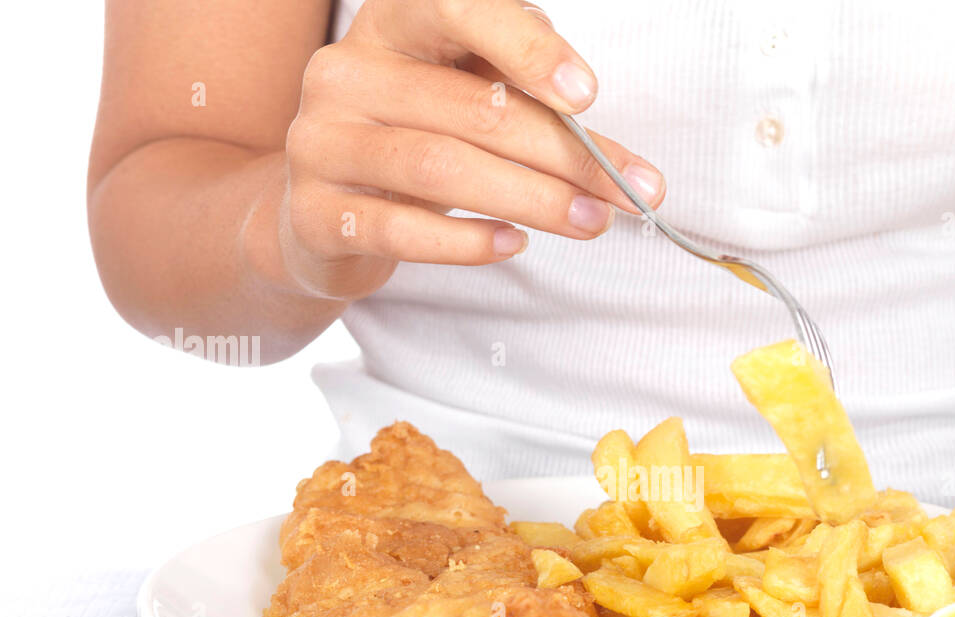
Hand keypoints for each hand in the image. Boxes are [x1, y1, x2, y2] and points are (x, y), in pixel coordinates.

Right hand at [279, 0, 663, 298]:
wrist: (321, 216)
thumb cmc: (415, 142)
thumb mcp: (462, 99)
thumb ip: (525, 101)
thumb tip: (616, 159)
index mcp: (392, 25)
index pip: (458, 9)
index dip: (527, 48)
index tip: (588, 96)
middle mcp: (346, 72)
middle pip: (473, 108)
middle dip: (563, 155)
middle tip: (626, 193)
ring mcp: (321, 143)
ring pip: (440, 167)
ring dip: (531, 199)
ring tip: (589, 222)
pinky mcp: (315, 214)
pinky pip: (400, 229)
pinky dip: (466, 241)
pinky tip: (514, 244)